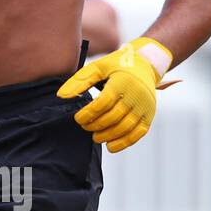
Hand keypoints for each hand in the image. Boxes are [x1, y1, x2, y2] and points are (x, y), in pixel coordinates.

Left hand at [56, 36, 173, 151]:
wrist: (146, 65)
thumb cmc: (117, 66)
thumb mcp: (98, 67)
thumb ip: (79, 81)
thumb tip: (61, 96)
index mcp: (122, 81)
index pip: (103, 102)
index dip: (88, 113)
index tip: (78, 118)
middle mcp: (136, 94)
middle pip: (113, 117)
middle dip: (95, 125)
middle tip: (85, 127)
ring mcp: (144, 106)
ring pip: (125, 127)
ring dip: (107, 136)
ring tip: (95, 137)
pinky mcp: (149, 116)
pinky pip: (137, 134)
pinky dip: (123, 143)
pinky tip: (110, 145)